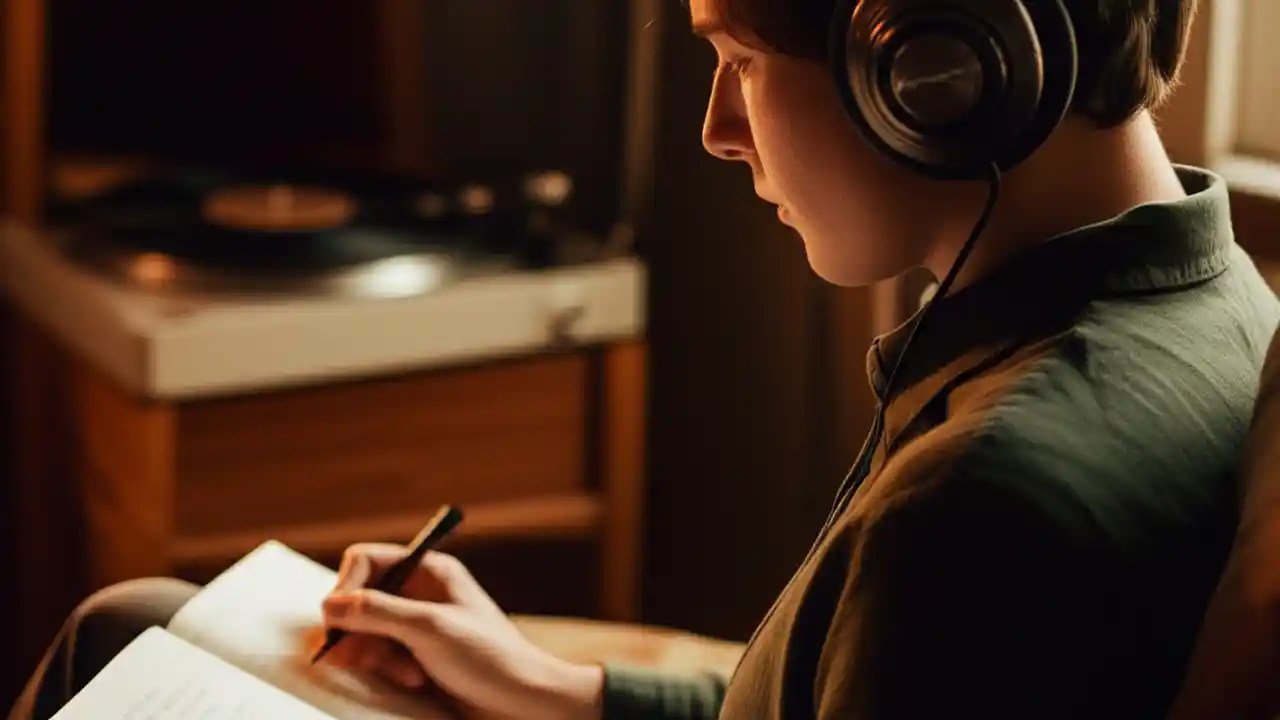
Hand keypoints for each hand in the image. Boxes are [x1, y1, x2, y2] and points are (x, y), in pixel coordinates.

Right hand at [320, 543, 603, 719]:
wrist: (523, 702)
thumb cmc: (489, 658)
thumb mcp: (429, 629)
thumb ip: (377, 612)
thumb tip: (329, 604)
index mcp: (428, 570)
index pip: (365, 560)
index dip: (345, 587)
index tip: (337, 621)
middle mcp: (419, 592)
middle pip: (358, 599)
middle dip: (357, 630)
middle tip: (360, 658)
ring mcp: (416, 625)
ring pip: (364, 632)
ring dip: (375, 656)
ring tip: (406, 674)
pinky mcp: (416, 656)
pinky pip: (379, 657)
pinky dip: (387, 670)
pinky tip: (414, 681)